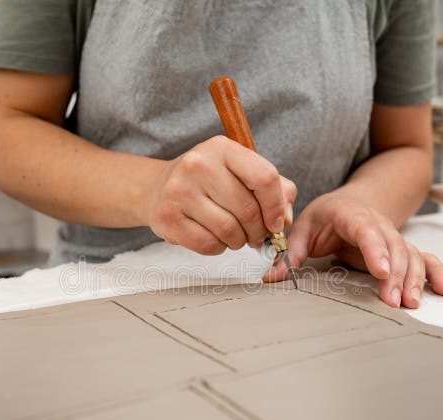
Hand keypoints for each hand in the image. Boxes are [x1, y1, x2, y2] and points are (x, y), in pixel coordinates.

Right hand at [143, 136, 296, 254]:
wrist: (157, 188)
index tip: (277, 222)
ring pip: (229, 230)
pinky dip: (219, 248)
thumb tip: (285, 218)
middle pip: (248, 210)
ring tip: (236, 236)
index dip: (277, 206)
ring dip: (239, 241)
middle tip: (257, 236)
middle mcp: (198, 165)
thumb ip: (274, 189)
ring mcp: (179, 191)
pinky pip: (208, 244)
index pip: (265, 177)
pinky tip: (216, 239)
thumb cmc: (207, 181)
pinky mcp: (167, 218)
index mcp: (222, 148)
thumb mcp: (239, 171)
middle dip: (259, 231)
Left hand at [263, 191, 442, 307]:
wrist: (351, 202)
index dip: (375, 249)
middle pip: (393, 247)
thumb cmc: (326, 216)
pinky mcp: (403, 250)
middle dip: (395, 275)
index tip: (380, 271)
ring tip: (410, 303)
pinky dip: (436, 273)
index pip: (366, 230)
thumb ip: (290, 253)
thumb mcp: (303, 227)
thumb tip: (272, 279)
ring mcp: (394, 237)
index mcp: (351, 215)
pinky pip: (424, 259)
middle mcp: (378, 225)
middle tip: (392, 301)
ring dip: (413, 279)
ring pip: (411, 255)